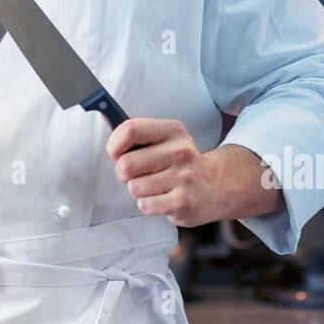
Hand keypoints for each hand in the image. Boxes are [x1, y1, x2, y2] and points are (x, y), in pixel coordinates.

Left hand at [105, 118, 281, 226]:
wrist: (216, 187)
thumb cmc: (180, 163)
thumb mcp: (166, 139)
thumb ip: (139, 132)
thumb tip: (107, 118)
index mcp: (172, 130)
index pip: (130, 129)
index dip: (114, 144)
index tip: (116, 153)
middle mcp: (180, 151)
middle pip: (126, 164)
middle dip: (124, 173)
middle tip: (137, 174)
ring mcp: (184, 177)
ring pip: (134, 187)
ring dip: (139, 190)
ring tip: (155, 186)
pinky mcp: (183, 202)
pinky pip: (145, 205)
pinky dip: (148, 204)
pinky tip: (162, 198)